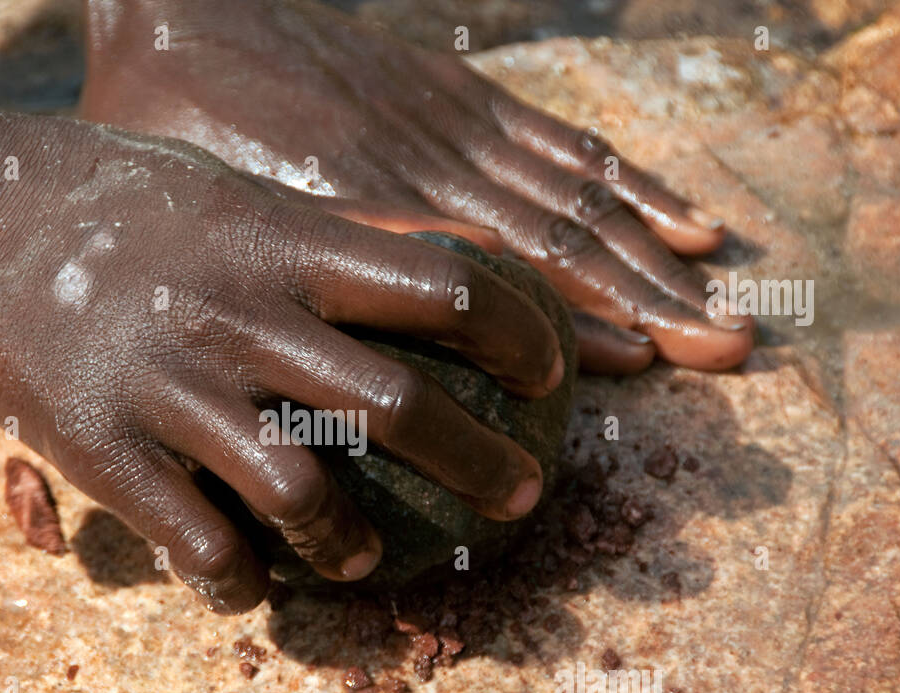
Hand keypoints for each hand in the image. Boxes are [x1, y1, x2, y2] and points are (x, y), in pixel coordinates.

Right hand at [0, 115, 564, 611]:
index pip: (442, 286)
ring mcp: (170, 386)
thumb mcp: (218, 185)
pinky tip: (242, 587)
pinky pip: (196, 542)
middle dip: (484, 463)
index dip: (521, 334)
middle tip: (519, 498)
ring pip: (304, 491)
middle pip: (400, 403)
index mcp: (280, 243)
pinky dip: (234, 581)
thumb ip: (309, 232)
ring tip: (363, 563)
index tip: (554, 375)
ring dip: (350, 544)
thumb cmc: (93, 188)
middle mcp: (241, 316)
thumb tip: (407, 261)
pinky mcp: (99, 447)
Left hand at [79, 0, 752, 373]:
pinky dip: (631, 186)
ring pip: (577, 194)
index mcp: (363, 205)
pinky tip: (688, 219)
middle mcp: (426, 168)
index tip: (643, 368)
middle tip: (729, 352)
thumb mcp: (193, 216)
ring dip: (659, 253)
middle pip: (560, 240)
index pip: (494, 272)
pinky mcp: (461, 91)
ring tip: (728, 305)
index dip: (575, 322)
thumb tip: (265, 394)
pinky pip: (561, 143)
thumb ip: (251, 293)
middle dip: (650, 299)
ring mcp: (453, 125)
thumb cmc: (170, 120)